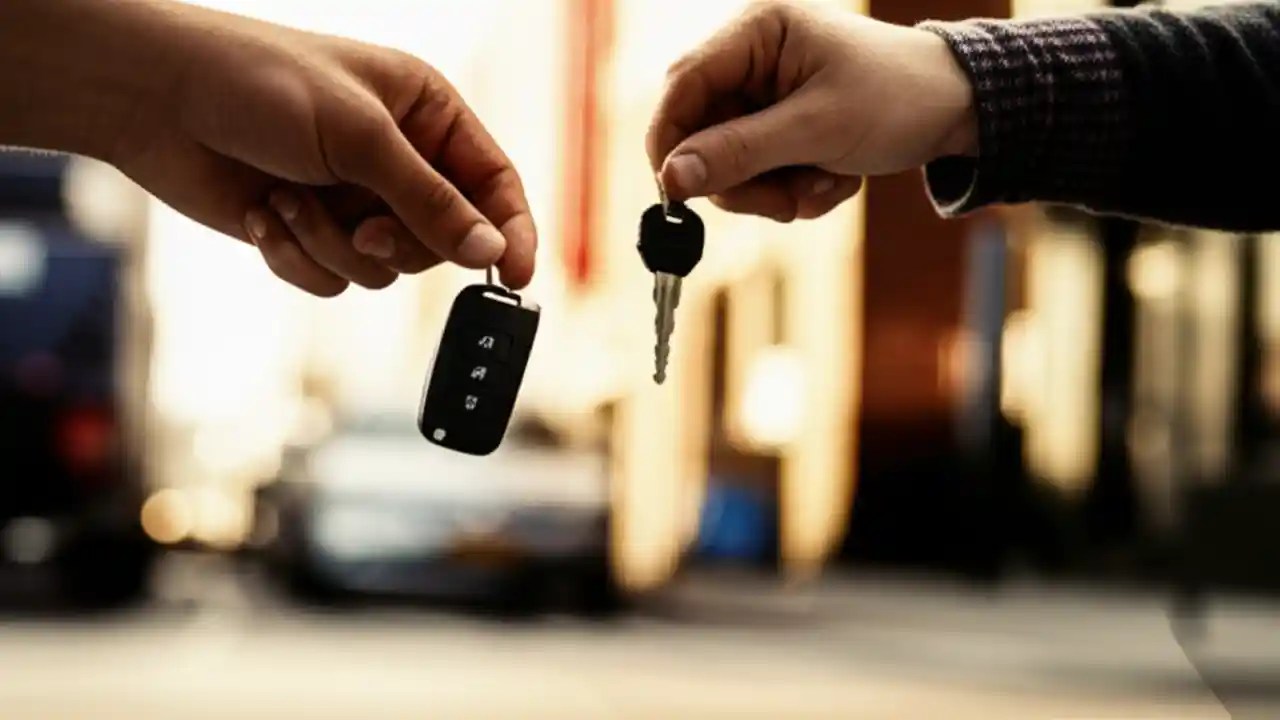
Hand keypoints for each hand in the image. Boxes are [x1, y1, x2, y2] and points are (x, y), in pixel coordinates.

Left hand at [112, 2, 535, 295]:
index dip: (512, 232)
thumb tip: (492, 252)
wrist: (154, 100)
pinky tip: (266, 216)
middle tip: (365, 228)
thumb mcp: (360, 137)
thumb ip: (432, 201)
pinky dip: (299, 257)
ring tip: (289, 201)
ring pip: (385, 268)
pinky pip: (334, 279)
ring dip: (333, 245)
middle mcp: (398, 160)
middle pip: (443, 240)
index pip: (494, 183)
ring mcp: (355, 199)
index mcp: (426, 114)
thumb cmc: (258, 85)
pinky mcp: (312, 232)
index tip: (518, 279)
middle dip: (398, 241)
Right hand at [647, 0, 976, 221]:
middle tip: (782, 203)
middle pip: (700, 133)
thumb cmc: (898, 97)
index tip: (675, 192)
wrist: (958, 110)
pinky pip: (759, 174)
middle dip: (741, 179)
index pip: (682, 84)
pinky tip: (833, 177)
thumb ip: (740, 152)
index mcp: (757, 32)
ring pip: (729, 163)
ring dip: (773, 191)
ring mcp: (764, 96)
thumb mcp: (817, 129)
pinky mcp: (779, 127)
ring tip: (825, 183)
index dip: (670, 140)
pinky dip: (792, 189)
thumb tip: (672, 179)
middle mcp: (752, 59)